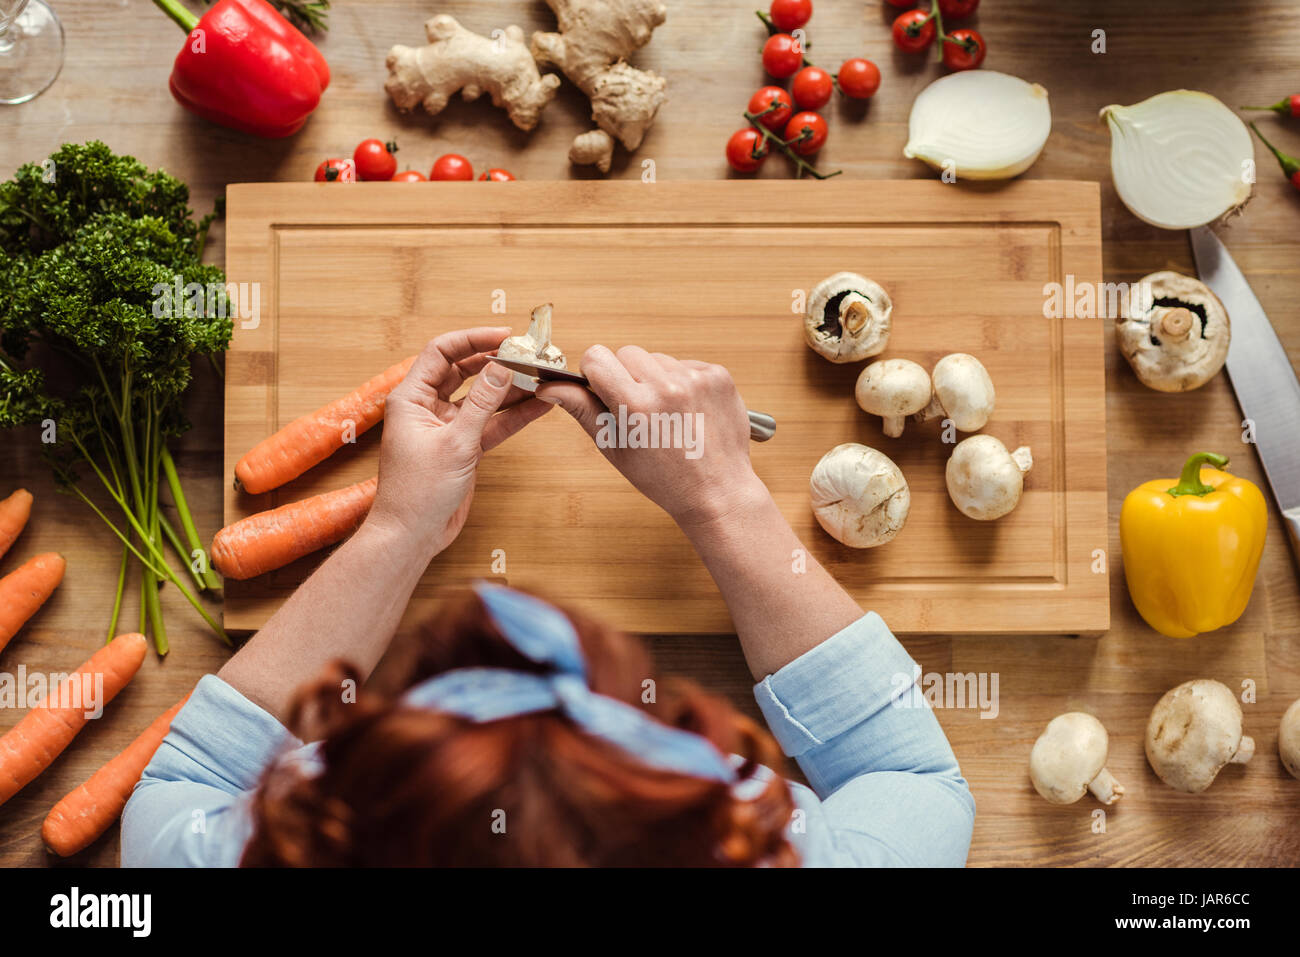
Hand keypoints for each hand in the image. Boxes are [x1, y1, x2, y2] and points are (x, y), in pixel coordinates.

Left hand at [369, 328, 550, 552]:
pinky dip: (513, 416)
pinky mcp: (463, 447)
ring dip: (510, 388)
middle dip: (496, 361)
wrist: (412, 535)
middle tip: (527, 354)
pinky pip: (491, 423)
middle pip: (464, 371)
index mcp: (411, 398)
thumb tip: (502, 368)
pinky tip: (539, 406)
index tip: (504, 335)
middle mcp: (427, 407)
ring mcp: (447, 427)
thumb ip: (482, 403)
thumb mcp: (455, 443)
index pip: (442, 353)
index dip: (473, 339)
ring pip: (482, 397)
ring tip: (541, 376)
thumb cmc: (417, 493)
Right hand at [536, 345, 766, 526]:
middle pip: (626, 353)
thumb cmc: (662, 477)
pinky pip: (686, 363)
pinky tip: (688, 410)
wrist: (716, 491)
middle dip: (626, 376)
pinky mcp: (719, 376)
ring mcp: (697, 379)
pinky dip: (682, 381)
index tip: (605, 392)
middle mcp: (667, 387)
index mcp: (636, 406)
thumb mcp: (613, 448)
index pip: (597, 357)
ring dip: (656, 378)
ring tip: (667, 414)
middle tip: (639, 410)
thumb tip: (548, 386)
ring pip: (657, 358)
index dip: (595, 374)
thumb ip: (581, 410)